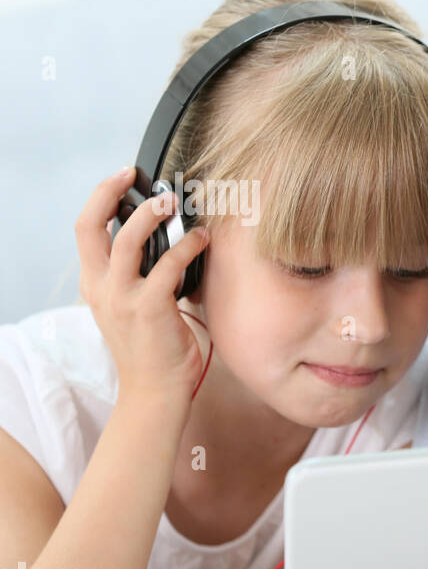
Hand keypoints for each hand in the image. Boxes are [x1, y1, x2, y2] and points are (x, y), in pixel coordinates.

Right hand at [75, 167, 211, 404]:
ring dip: (152, 214)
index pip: (84, 230)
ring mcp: (123, 298)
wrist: (154, 391)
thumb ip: (138, 276)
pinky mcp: (150, 308)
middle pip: (91, 226)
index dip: (100, 198)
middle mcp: (102, 287)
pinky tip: (202, 241)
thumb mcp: (131, 307)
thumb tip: (164, 240)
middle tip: (140, 177)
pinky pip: (168, 266)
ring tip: (174, 203)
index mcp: (95, 284)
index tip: (122, 178)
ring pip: (129, 240)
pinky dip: (187, 247)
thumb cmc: (152, 349)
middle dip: (112, 193)